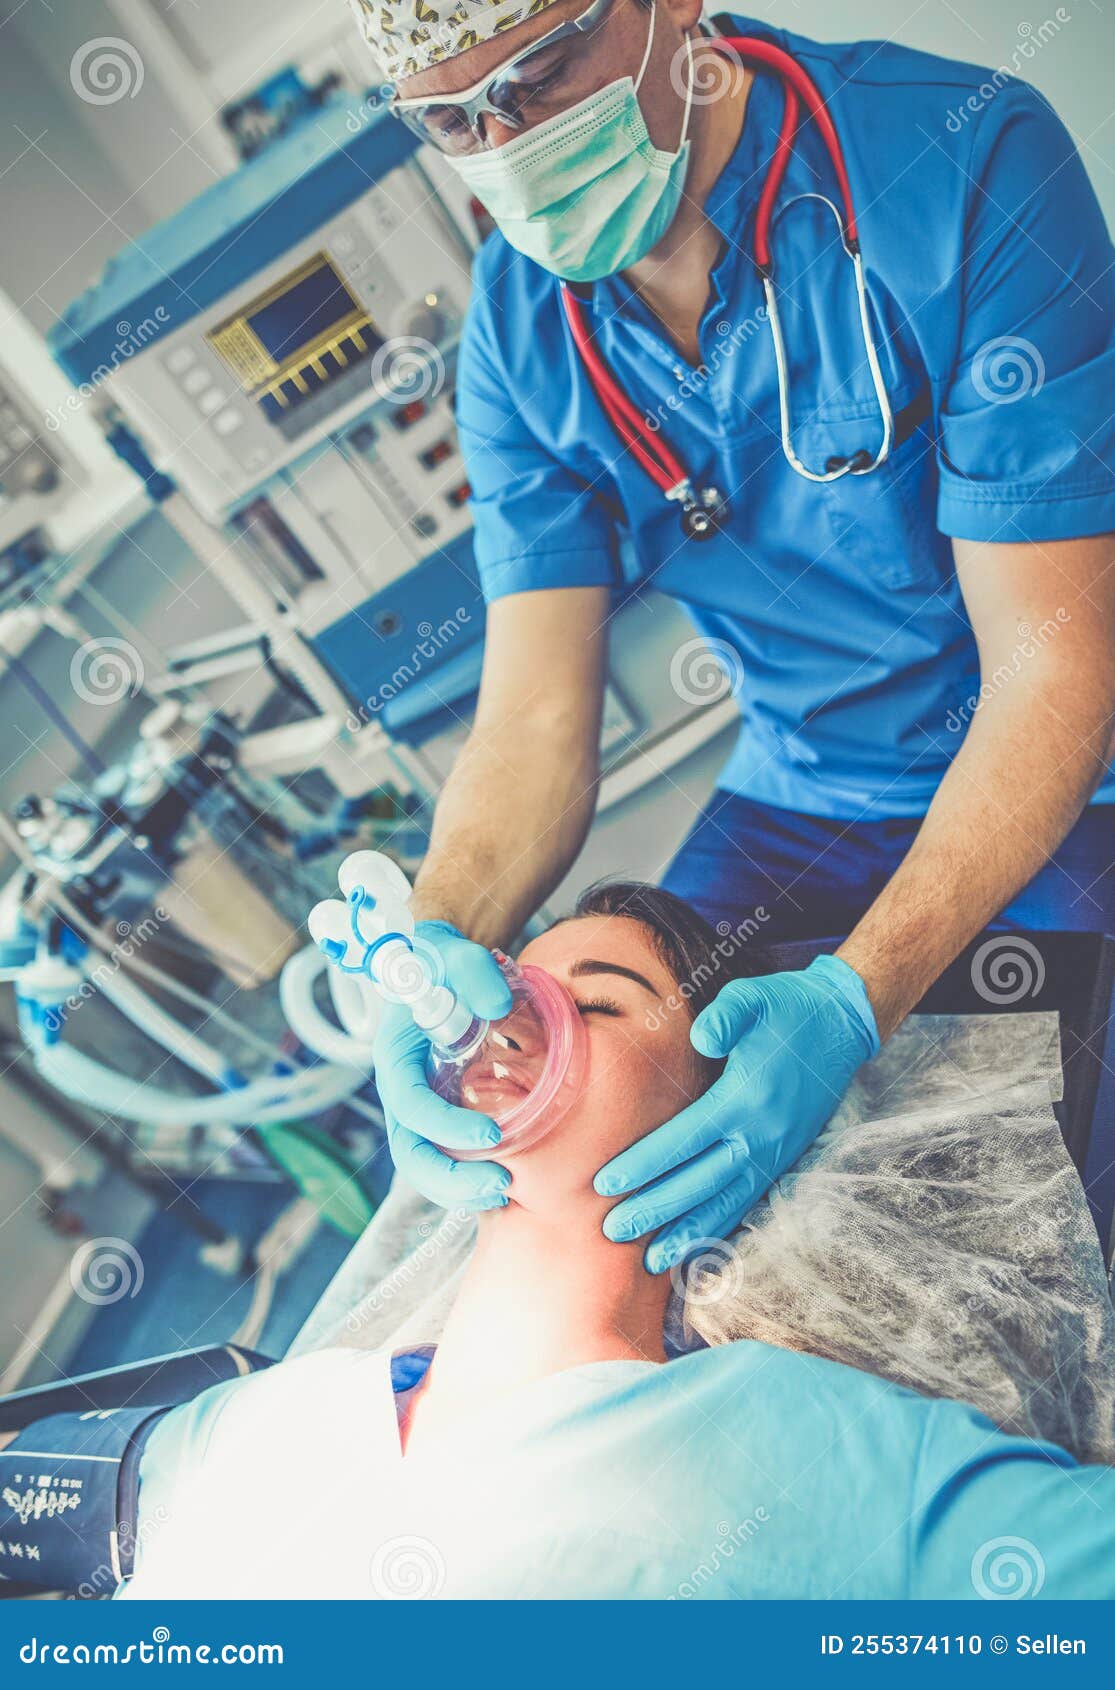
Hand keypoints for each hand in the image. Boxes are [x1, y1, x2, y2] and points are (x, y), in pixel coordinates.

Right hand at [374, 920, 513, 1210]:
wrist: (438, 967)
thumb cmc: (443, 962)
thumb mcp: (455, 954)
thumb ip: (474, 972)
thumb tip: (500, 1006)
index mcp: (396, 1058)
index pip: (411, 1106)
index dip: (446, 1128)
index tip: (493, 1137)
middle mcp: (402, 1090)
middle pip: (409, 1153)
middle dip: (449, 1179)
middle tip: (501, 1184)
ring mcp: (419, 1108)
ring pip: (424, 1164)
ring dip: (459, 1188)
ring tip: (505, 1192)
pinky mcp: (440, 1114)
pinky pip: (445, 1157)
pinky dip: (468, 1176)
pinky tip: (506, 1183)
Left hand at [594, 955, 878, 1272]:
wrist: (841, 1024)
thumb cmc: (788, 1008)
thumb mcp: (755, 996)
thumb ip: (727, 1016)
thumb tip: (702, 1040)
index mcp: (745, 1097)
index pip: (684, 1139)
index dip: (644, 1164)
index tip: (605, 1183)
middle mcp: (761, 1135)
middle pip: (699, 1182)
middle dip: (653, 1209)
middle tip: (610, 1231)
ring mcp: (775, 1152)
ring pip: (725, 1203)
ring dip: (687, 1233)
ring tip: (650, 1261)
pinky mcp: (784, 1159)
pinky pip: (748, 1202)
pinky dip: (722, 1228)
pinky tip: (698, 1248)